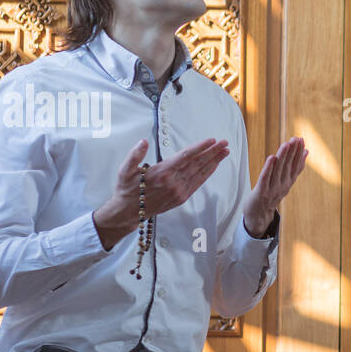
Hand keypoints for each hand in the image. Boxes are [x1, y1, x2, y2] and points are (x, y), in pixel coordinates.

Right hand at [93, 138, 229, 248]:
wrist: (129, 211)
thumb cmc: (127, 188)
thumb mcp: (125, 169)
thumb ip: (134, 154)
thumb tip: (142, 142)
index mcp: (161, 173)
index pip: (185, 156)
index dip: (200, 147)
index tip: (211, 140)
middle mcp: (173, 182)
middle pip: (197, 163)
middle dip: (212, 152)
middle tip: (224, 142)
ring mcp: (179, 191)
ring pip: (200, 173)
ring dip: (214, 161)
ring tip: (224, 151)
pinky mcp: (181, 198)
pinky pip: (198, 183)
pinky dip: (207, 173)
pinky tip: (214, 166)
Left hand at [243, 137, 307, 236]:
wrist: (259, 216)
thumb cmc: (271, 195)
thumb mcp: (285, 181)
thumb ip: (294, 168)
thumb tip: (306, 152)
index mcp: (288, 182)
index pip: (295, 165)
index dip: (298, 153)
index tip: (301, 140)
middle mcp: (283, 186)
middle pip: (288, 166)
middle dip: (292, 151)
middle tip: (296, 138)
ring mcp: (272, 189)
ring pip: (278, 170)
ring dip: (283, 156)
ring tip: (286, 144)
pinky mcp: (261, 192)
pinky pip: (265, 178)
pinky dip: (269, 168)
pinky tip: (272, 157)